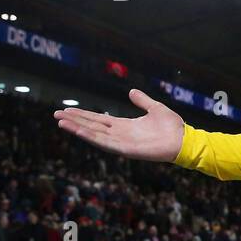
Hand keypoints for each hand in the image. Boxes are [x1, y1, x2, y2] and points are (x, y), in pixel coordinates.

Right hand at [54, 89, 184, 161]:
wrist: (183, 140)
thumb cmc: (172, 127)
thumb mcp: (155, 108)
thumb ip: (142, 101)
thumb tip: (131, 91)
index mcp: (125, 125)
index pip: (98, 120)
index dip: (83, 115)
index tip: (68, 110)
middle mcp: (119, 134)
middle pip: (91, 126)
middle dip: (75, 120)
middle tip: (56, 115)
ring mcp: (121, 142)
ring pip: (94, 134)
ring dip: (77, 128)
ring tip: (61, 122)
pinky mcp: (125, 149)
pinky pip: (104, 143)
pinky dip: (90, 137)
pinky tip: (78, 131)